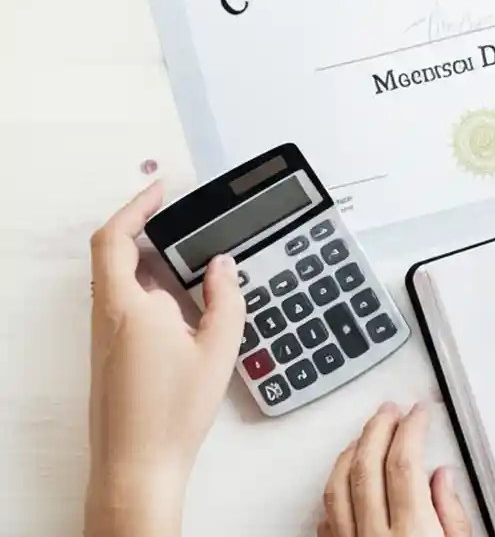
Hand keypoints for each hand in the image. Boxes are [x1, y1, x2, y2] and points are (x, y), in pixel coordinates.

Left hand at [84, 182, 246, 536]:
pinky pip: (129, 307)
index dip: (136, 207)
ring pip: (125, 283)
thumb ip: (225, 299)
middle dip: (153, 235)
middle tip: (188, 227)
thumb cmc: (171, 414)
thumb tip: (223, 266)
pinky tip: (188, 312)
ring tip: (198, 270)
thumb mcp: (217, 350)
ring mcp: (106, 336)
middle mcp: (108, 316)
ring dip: (156, 268)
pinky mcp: (112, 354)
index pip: (115, 238)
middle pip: (118, 256)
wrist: (138, 465)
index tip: (161, 192)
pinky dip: (155, 294)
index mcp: (127, 306)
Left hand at [319, 403, 470, 536]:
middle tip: (389, 411)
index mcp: (413, 532)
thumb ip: (453, 517)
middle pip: (366, 467)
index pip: (404, 464)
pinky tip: (346, 480)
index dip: (411, 429)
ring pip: (338, 487)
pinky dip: (336, 489)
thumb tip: (444, 479)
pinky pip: (327, 516)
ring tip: (365, 436)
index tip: (418, 413)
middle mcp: (375, 536)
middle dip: (378, 429)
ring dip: (351, 453)